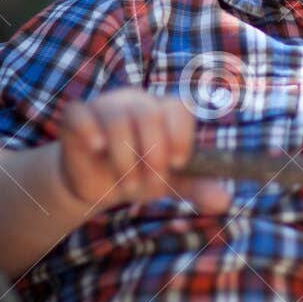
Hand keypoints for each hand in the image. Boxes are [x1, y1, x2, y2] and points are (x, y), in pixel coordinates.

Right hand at [57, 90, 232, 216]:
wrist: (97, 187)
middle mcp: (135, 101)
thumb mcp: (171, 183)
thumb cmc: (139, 174)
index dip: (181, 136)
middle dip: (154, 153)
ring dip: (125, 158)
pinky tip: (97, 148)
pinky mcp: (77, 117)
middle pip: (149, 114)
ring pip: (117, 119)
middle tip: (151, 181)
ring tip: (128, 184)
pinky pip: (81, 113)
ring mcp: (105, 105)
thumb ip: (197, 187)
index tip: (179, 163)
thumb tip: (225, 200)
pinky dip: (90, 131)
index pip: (178, 109)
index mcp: (162, 110)